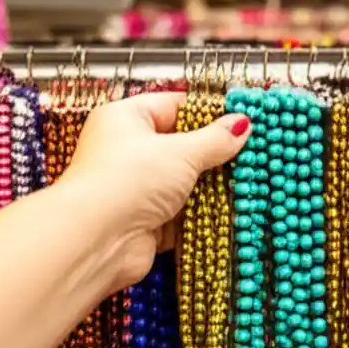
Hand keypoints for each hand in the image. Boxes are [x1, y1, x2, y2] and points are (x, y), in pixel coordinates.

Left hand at [63, 92, 249, 287]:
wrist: (97, 240)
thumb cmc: (127, 181)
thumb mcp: (181, 152)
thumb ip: (215, 139)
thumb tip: (241, 124)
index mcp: (125, 120)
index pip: (173, 106)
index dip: (207, 112)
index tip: (241, 117)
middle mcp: (126, 153)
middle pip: (180, 148)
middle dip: (213, 155)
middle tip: (251, 153)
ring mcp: (135, 190)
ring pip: (183, 184)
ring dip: (210, 188)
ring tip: (248, 182)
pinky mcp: (144, 223)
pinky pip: (180, 216)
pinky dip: (201, 217)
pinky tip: (230, 213)